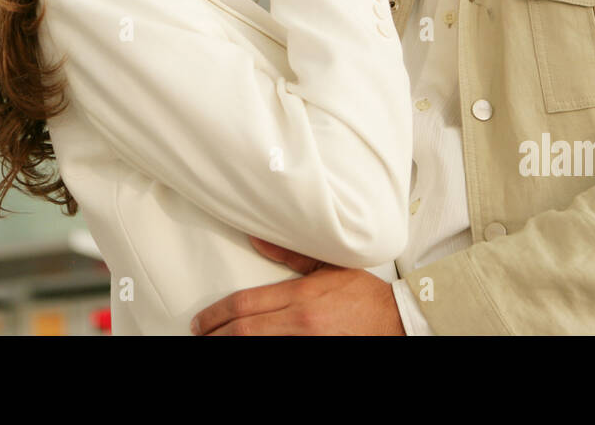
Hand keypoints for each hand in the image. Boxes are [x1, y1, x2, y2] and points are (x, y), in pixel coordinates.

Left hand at [189, 236, 404, 334]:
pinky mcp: (315, 352)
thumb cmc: (362, 293)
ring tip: (213, 344)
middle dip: (216, 335)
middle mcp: (299, 322)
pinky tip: (243, 350)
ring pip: (257, 347)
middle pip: (244, 331)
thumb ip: (290, 254)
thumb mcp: (327, 266)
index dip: (217, 315)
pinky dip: (257, 351)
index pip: (246, 305)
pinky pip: (276, 353)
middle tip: (199, 335)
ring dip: (231, 346)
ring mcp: (307, 343)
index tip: (201, 321)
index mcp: (300, 296)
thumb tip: (256, 240)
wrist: (394, 321)